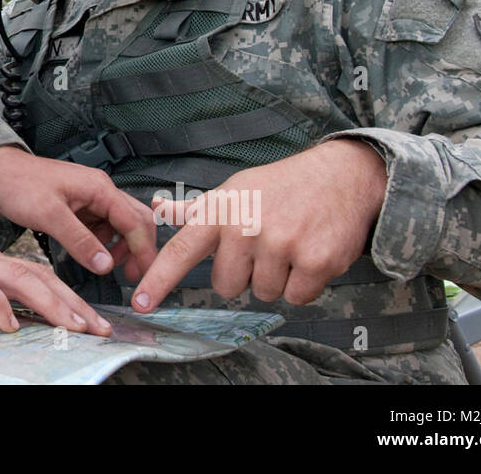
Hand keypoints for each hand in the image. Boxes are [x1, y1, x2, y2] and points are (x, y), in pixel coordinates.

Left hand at [0, 145, 157, 282]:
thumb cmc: (17, 184)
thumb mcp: (49, 215)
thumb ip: (80, 241)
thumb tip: (106, 265)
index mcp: (99, 188)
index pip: (135, 222)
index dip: (143, 251)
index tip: (145, 276)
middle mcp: (100, 191)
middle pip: (135, 221)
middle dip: (139, 248)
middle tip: (134, 276)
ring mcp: (90, 198)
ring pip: (119, 225)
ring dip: (120, 247)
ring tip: (111, 269)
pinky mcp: (78, 207)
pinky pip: (100, 227)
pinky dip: (102, 243)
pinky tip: (93, 256)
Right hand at [0, 215, 114, 334]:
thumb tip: (9, 310)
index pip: (40, 274)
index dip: (69, 297)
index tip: (91, 320)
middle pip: (41, 276)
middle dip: (74, 303)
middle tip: (99, 329)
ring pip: (21, 278)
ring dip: (52, 303)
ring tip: (73, 326)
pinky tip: (10, 324)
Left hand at [131, 139, 388, 311]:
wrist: (340, 177)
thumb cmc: (280, 187)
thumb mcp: (235, 189)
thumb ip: (197, 210)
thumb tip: (158, 209)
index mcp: (221, 211)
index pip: (181, 250)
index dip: (158, 280)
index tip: (140, 304)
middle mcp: (246, 228)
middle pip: (227, 286)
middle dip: (244, 274)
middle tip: (262, 245)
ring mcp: (282, 245)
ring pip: (264, 293)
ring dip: (276, 278)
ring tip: (288, 245)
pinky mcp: (315, 262)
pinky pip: (296, 297)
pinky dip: (304, 284)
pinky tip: (308, 255)